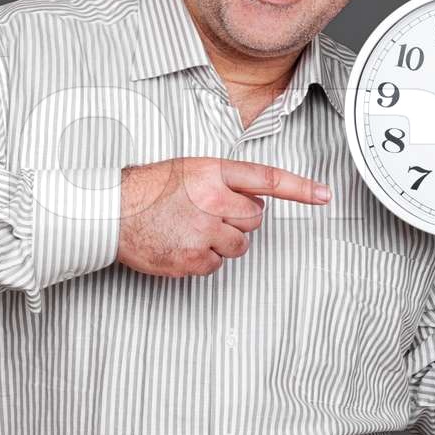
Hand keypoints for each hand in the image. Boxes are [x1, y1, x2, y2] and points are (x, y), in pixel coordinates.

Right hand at [117, 157, 330, 276]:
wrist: (111, 211)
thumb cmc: (148, 190)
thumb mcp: (190, 170)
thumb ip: (223, 182)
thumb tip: (252, 202)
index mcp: (213, 172)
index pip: (266, 179)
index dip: (300, 189)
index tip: (324, 195)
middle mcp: (213, 200)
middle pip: (255, 218)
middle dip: (238, 219)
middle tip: (209, 213)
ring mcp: (204, 231)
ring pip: (239, 245)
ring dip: (222, 241)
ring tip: (192, 228)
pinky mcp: (193, 258)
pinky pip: (217, 264)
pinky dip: (203, 258)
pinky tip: (182, 244)